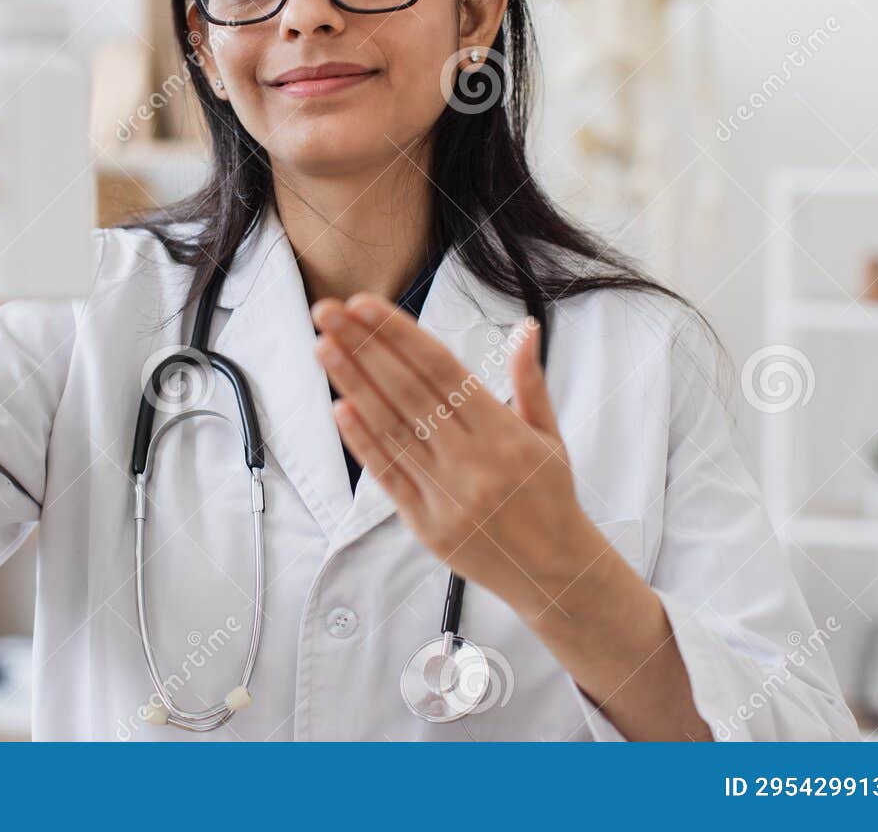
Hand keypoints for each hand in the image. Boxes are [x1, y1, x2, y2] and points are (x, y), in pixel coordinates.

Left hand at [310, 292, 603, 616]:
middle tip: (326, 311)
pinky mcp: (426, 525)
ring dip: (353, 384)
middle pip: (408, 391)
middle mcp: (473, 459)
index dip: (400, 334)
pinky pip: (390, 477)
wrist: (554, 572)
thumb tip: (524, 328)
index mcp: (503, 431)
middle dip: (364, 346)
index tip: (364, 305)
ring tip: (322, 346)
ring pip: (392, 429)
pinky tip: (339, 409)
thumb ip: (529, 380)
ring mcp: (447, 494)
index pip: (441, 368)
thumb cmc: (549, 496)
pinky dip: (363, 442)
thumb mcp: (548, 435)